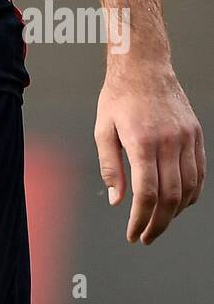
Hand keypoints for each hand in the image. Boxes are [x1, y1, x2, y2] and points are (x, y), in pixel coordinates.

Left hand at [94, 64, 204, 243]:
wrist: (144, 65)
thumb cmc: (118, 97)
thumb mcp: (103, 129)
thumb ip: (110, 167)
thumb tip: (117, 201)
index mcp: (142, 140)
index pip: (147, 192)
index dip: (141, 219)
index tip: (132, 234)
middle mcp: (168, 141)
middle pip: (170, 196)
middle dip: (158, 223)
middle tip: (146, 237)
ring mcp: (185, 138)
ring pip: (189, 188)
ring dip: (175, 212)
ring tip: (159, 222)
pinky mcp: (195, 134)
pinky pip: (199, 173)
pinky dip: (191, 194)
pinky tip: (178, 203)